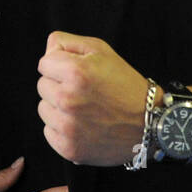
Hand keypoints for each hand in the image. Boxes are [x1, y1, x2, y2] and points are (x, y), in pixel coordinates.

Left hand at [36, 31, 148, 165]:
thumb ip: (67, 42)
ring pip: (43, 109)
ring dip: (58, 107)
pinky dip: (62, 128)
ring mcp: (67, 127)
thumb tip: (46, 52)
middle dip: (59, 85)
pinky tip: (83, 124)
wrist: (148, 123)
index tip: (78, 73)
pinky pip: (49, 131)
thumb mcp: (101, 50)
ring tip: (84, 108)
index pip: (44, 63)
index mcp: (76, 73)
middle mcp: (68, 100)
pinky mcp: (68, 148)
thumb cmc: (125, 84)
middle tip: (84, 91)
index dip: (61, 65)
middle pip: (42, 86)